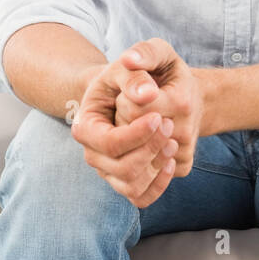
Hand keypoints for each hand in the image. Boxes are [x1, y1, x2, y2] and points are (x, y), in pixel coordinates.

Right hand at [71, 56, 180, 207]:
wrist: (137, 93)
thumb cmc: (132, 75)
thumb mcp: (135, 61)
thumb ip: (139, 63)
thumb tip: (147, 93)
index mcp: (86, 125)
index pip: (110, 143)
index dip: (137, 134)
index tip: (159, 117)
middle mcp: (93, 153)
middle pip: (122, 169)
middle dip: (151, 149)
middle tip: (170, 124)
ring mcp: (109, 171)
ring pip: (132, 187)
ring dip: (157, 167)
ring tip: (172, 142)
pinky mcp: (127, 182)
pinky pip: (142, 198)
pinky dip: (159, 184)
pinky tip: (170, 160)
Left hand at [112, 38, 203, 178]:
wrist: (190, 97)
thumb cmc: (167, 73)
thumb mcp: (159, 53)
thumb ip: (144, 52)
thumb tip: (129, 61)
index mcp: (180, 101)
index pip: (132, 110)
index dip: (124, 100)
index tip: (132, 92)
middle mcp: (185, 131)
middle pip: (131, 137)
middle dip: (122, 122)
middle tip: (132, 109)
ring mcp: (183, 153)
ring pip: (135, 164)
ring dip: (126, 144)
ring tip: (135, 126)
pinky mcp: (181, 167)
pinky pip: (144, 177)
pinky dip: (135, 161)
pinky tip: (142, 143)